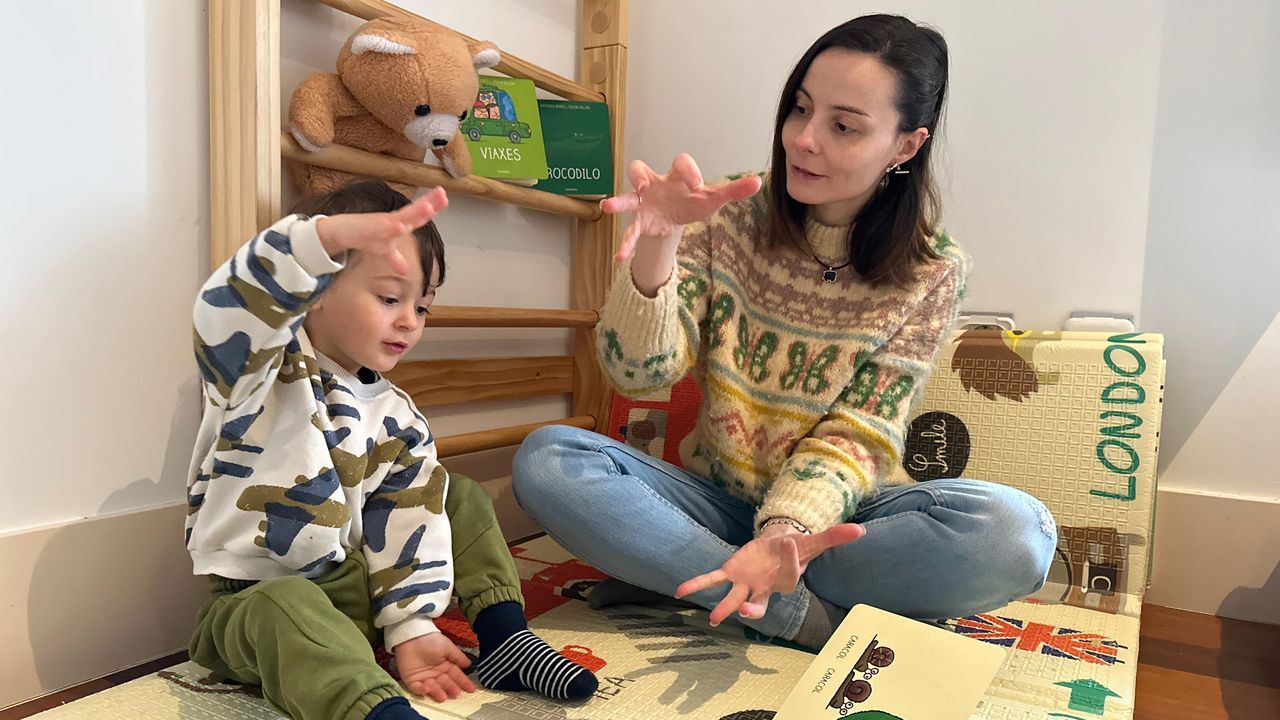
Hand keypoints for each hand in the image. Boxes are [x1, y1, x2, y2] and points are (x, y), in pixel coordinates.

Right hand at [315, 186, 447, 274]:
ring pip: (398, 218)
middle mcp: (389, 221)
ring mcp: (377, 223)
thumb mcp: (381, 250)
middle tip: (442, 193)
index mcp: (396, 225)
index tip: (445, 197)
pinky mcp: (363, 227)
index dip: (432, 207)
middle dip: (428, 203)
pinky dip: (389, 227)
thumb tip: (405, 270)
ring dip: (413, 213)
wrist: (334, 234)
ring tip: (428, 206)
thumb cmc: (360, 237)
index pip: (417, 216)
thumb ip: (394, 258)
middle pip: (412, 212)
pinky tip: (399, 226)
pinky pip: (377, 227)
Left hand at [393, 632, 475, 701]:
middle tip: (455, 693)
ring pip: (433, 688)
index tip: (471, 689)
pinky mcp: (412, 680)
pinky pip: (417, 688)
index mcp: (446, 666)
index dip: (464, 682)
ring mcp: (424, 678)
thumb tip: (469, 665)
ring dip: (438, 692)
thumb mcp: (448, 647)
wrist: (412, 636)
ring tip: (443, 696)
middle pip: (445, 684)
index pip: (456, 676)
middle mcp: (436, 673)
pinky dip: (422, 690)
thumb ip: (458, 657)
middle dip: (451, 689)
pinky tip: (428, 688)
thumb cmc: (431, 640)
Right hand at [601, 155, 761, 261]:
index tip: (697, 185)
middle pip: (640, 170)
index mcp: (677, 175)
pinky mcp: (639, 221)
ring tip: (607, 207)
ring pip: (626, 197)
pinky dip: (625, 244)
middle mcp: (655, 184)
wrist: (675, 217)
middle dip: (638, 176)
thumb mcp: (712, 198)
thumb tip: (758, 182)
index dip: (688, 170)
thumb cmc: (692, 201)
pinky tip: (620, 258)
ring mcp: (643, 202)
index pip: (680, 163)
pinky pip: (629, 231)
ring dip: (617, 201)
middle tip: (642, 185)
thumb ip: (732, 191)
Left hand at [675, 523, 864, 625]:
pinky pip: (713, 580)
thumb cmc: (797, 548)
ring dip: (725, 607)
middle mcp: (765, 588)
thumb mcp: (815, 541)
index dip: (791, 561)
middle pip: (761, 604)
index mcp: (787, 578)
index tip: (792, 544)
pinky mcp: (732, 572)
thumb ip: (835, 537)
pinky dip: (697, 584)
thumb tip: (861, 530)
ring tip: (714, 619)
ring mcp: (747, 584)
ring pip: (736, 598)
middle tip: (745, 614)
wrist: (778, 549)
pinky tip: (680, 591)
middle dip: (753, 610)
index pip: (789, 575)